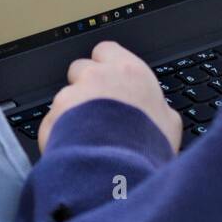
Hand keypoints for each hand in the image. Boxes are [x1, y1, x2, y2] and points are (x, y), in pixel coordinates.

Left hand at [38, 40, 182, 154]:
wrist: (117, 170)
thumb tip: (160, 112)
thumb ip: (159, 109)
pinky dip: (59, 134)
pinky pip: (52, 122)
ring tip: (86, 138)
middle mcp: (97, 77)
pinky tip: (74, 149)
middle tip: (95, 110)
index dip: (105, 64)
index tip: (108, 79)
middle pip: (80, 69)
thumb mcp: (169, 125)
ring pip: (65, 97)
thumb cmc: (147, 147)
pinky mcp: (52, 117)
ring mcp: (71, 95)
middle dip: (83, 85)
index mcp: (128, 72)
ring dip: (71, 112)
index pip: (106, 50)